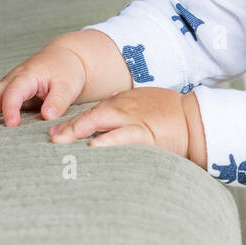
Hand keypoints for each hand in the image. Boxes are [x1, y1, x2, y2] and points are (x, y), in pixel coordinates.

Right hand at [0, 41, 87, 128]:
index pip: (14, 93)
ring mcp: (5, 85)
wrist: (63, 59)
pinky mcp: (4, 92)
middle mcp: (11, 79)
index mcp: (27, 76)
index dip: (11, 108)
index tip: (11, 124)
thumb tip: (47, 116)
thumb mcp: (68, 85)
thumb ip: (58, 101)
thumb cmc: (66, 72)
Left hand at [49, 86, 203, 162]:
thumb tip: (111, 97)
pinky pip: (122, 138)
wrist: (193, 119)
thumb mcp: (144, 99)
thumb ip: (125, 100)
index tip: (55, 131)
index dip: (72, 122)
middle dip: (70, 127)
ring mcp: (133, 122)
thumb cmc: (170, 112)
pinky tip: (94, 147)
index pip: (92, 113)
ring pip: (101, 125)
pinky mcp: (145, 135)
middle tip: (52, 137)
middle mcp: (123, 110)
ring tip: (62, 142)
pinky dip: (107, 142)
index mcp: (121, 103)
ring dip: (81, 133)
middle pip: (91, 117)